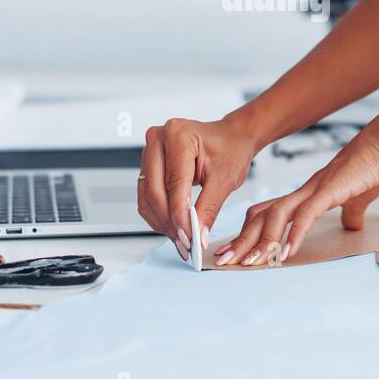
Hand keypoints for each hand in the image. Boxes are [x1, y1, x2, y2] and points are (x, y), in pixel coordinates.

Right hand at [138, 115, 258, 259]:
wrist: (231, 139)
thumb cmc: (230, 149)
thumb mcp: (225, 179)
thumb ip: (209, 209)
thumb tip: (197, 236)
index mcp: (178, 134)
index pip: (174, 183)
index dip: (180, 215)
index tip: (190, 238)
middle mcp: (158, 140)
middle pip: (155, 191)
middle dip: (170, 222)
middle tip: (186, 244)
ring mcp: (150, 152)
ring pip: (147, 197)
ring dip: (163, 222)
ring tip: (182, 240)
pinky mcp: (149, 166)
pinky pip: (147, 197)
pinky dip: (159, 216)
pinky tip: (175, 227)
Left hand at [214, 112, 378, 266]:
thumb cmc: (371, 168)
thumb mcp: (356, 198)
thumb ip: (349, 212)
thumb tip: (352, 227)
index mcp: (304, 195)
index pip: (264, 215)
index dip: (247, 234)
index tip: (234, 254)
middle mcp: (301, 192)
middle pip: (260, 217)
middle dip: (241, 242)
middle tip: (223, 262)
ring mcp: (313, 190)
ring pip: (276, 216)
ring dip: (262, 242)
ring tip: (251, 264)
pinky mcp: (329, 191)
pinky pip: (306, 214)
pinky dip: (295, 235)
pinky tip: (288, 254)